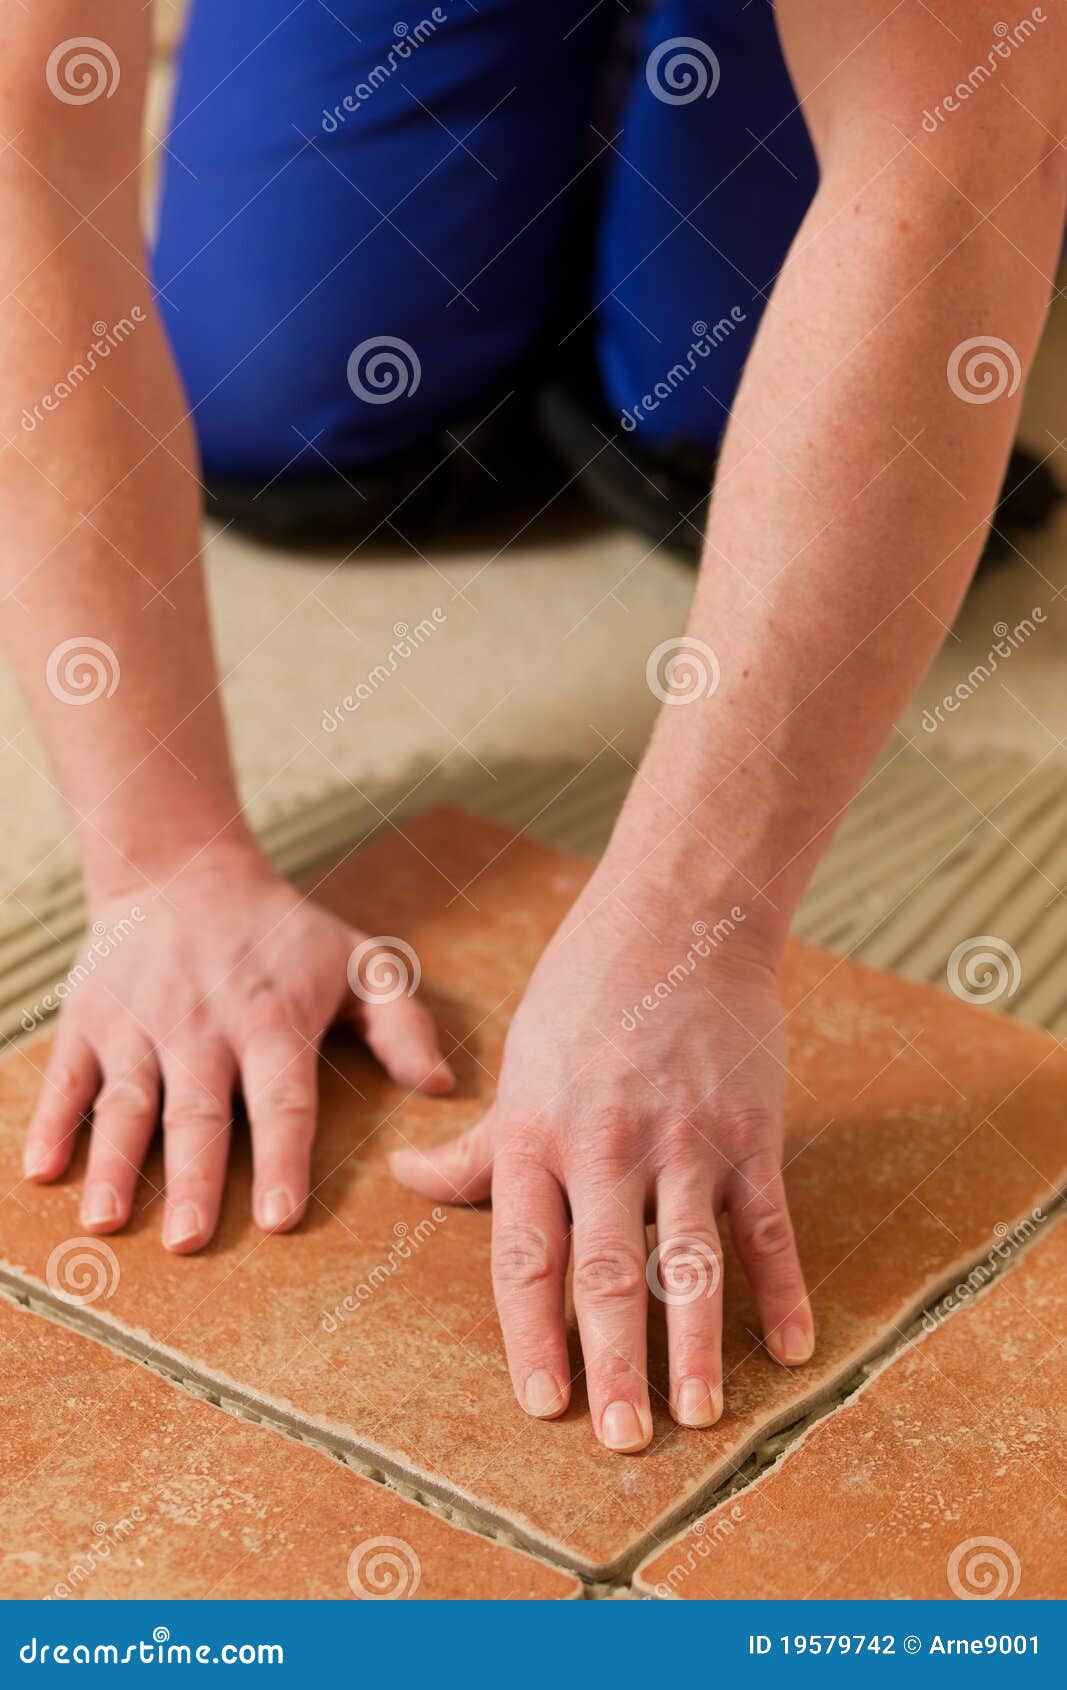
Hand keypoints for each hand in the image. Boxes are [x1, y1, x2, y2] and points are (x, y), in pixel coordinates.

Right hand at [22, 849, 452, 1249]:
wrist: (181, 867)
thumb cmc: (281, 931)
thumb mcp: (358, 958)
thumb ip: (401, 1021)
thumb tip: (442, 1085)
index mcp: (271, 1019)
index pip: (280, 1098)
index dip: (281, 1158)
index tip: (279, 1218)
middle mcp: (202, 1026)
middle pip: (197, 1112)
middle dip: (191, 1179)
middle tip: (188, 1243)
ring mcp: (139, 1023)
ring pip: (126, 1102)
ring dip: (114, 1164)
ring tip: (105, 1223)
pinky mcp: (89, 1019)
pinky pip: (66, 1076)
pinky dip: (51, 1122)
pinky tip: (40, 1170)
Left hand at [391, 875, 812, 1450]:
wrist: (679, 918)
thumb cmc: (585, 993)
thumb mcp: (520, 1066)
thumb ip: (479, 1144)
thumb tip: (409, 1182)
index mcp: (541, 1135)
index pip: (529, 1256)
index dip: (533, 1335)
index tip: (542, 1403)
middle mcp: (609, 1146)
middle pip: (609, 1271)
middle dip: (613, 1361)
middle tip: (619, 1441)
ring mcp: (686, 1140)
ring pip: (690, 1258)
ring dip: (694, 1343)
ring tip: (696, 1417)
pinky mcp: (749, 1132)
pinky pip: (767, 1224)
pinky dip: (782, 1288)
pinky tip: (790, 1348)